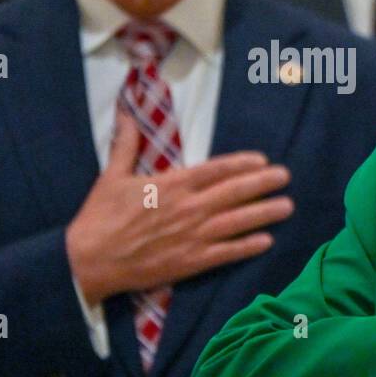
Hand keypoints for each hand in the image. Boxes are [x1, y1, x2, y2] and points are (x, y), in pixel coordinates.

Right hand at [66, 115, 293, 303]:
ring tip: (287, 206)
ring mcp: (191, 237)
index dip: (241, 163)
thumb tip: (124, 113)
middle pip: (233, 192)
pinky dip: (247, 247)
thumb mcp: (111, 176)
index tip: (262, 160)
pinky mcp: (189, 263)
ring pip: (236, 222)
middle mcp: (187, 208)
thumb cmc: (99, 218)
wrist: (89, 261)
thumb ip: (125, 145)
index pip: (215, 170)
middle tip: (285, 177)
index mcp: (171, 185)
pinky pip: (225, 254)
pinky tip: (266, 241)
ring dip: (264, 213)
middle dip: (262, 184)